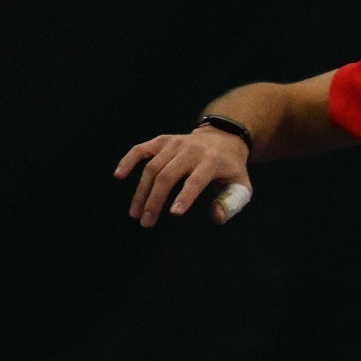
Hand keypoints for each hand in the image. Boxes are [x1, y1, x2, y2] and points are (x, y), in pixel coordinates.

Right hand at [115, 126, 252, 226]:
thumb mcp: (241, 185)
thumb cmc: (231, 168)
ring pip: (152, 167)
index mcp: (212, 161)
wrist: (223, 138)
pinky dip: (129, 160)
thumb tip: (216, 218)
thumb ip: (231, 202)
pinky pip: (141, 149)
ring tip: (136, 214)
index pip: (195, 180)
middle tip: (146, 222)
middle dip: (155, 200)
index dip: (185, 197)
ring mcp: (175, 143)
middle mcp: (191, 150)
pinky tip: (119, 175)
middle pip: (167, 175)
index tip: (173, 214)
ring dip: (142, 192)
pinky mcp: (162, 141)